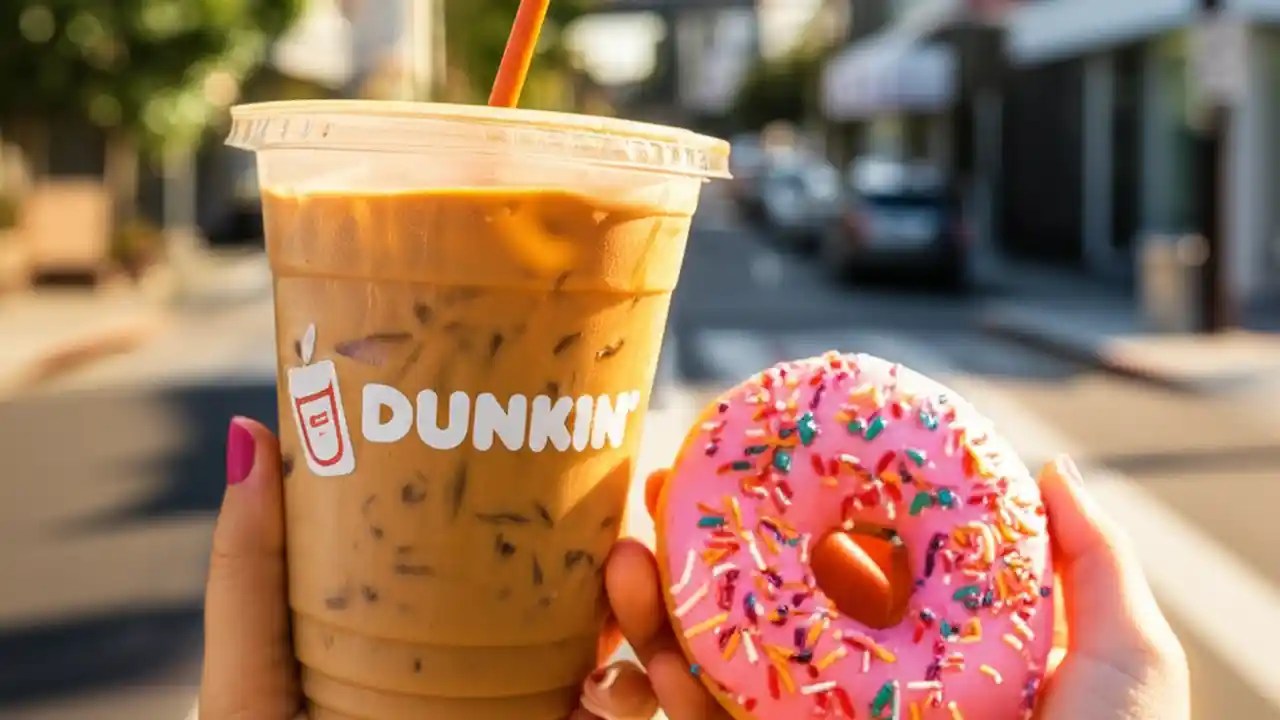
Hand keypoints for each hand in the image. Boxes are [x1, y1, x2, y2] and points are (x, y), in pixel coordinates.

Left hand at [195, 417, 653, 719]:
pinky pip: (629, 718)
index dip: (560, 509)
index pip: (512, 559)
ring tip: (628, 581)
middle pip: (588, 601)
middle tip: (624, 529)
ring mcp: (538, 716)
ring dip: (648, 614)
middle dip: (623, 555)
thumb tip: (251, 429)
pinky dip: (642, 697)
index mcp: (439, 634)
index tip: (582, 447)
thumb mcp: (253, 673)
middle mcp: (503, 674)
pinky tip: (608, 685)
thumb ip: (250, 569)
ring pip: (624, 657)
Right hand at [603, 456, 1189, 719]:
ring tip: (623, 555)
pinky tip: (642, 651)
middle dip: (688, 552)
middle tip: (657, 490)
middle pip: (749, 609)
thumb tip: (1052, 466)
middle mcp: (849, 690)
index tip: (738, 456)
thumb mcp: (1120, 656)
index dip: (780, 513)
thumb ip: (1090, 562)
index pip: (828, 569)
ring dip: (649, 614)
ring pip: (706, 670)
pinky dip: (664, 694)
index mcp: (912, 651)